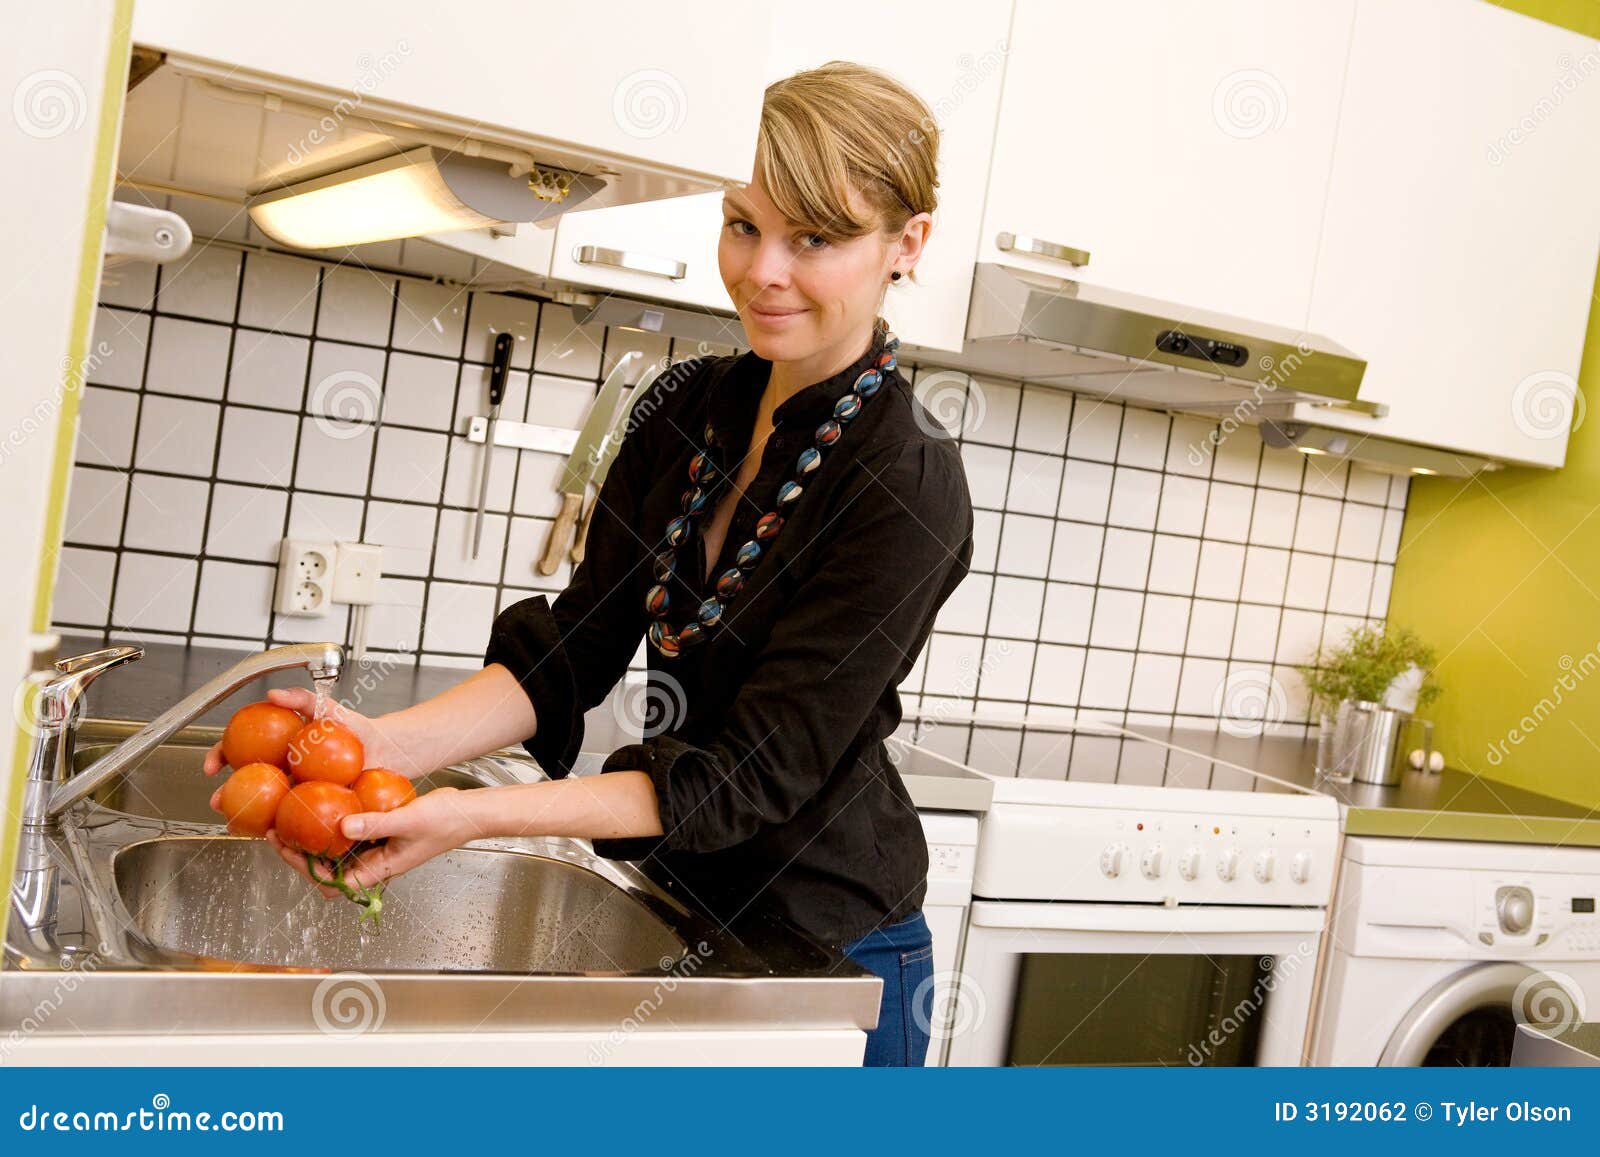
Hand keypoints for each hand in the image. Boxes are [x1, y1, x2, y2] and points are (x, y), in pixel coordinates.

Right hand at [204, 686, 414, 808]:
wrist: (387, 751)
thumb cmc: (358, 730)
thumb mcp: (330, 710)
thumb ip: (302, 699)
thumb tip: (273, 694)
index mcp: (279, 746)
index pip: (240, 749)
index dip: (220, 756)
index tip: (213, 765)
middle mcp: (284, 770)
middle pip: (246, 782)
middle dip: (226, 794)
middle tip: (219, 801)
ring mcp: (297, 790)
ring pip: (265, 805)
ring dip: (246, 816)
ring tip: (239, 823)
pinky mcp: (315, 809)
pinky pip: (293, 819)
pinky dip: (281, 827)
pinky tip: (274, 832)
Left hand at [266, 787, 481, 893]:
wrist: (470, 812)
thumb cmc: (447, 823)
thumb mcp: (409, 820)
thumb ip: (375, 823)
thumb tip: (341, 825)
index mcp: (381, 869)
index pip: (335, 884)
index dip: (308, 871)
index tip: (290, 849)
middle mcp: (375, 861)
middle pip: (329, 868)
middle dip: (301, 853)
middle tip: (278, 831)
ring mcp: (378, 847)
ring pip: (337, 850)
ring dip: (314, 838)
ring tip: (292, 818)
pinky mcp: (381, 830)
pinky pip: (351, 831)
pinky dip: (334, 822)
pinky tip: (325, 804)